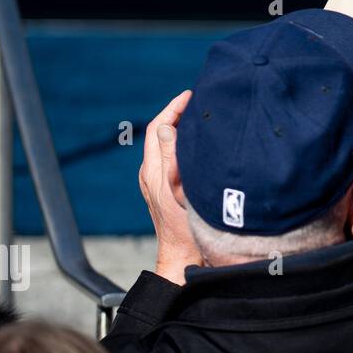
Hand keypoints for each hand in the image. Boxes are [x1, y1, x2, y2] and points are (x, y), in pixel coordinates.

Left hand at [138, 89, 202, 283]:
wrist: (184, 257)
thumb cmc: (186, 229)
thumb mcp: (180, 191)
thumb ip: (172, 160)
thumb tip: (168, 129)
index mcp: (152, 172)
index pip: (159, 129)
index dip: (173, 108)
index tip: (189, 95)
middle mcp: (152, 175)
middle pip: (161, 134)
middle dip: (177, 114)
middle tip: (198, 101)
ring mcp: (158, 183)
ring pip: (167, 146)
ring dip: (181, 128)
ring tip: (201, 117)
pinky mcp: (167, 190)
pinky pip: (172, 157)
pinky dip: (185, 144)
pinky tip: (201, 144)